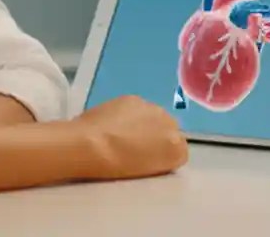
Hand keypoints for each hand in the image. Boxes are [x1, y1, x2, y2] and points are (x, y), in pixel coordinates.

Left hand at [73, 95, 187, 180]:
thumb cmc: (116, 167)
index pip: (180, 151)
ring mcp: (152, 107)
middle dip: (157, 136)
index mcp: (177, 147)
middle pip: (169, 130)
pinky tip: (113, 123)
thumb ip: (159, 159)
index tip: (148, 161)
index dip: (163, 156)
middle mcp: (170, 123)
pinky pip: (138, 108)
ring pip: (154, 117)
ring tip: (122, 135)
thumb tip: (154, 149)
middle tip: (136, 148)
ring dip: (144, 123)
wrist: (89, 145)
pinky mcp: (133, 98)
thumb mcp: (147, 172)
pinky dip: (130, 115)